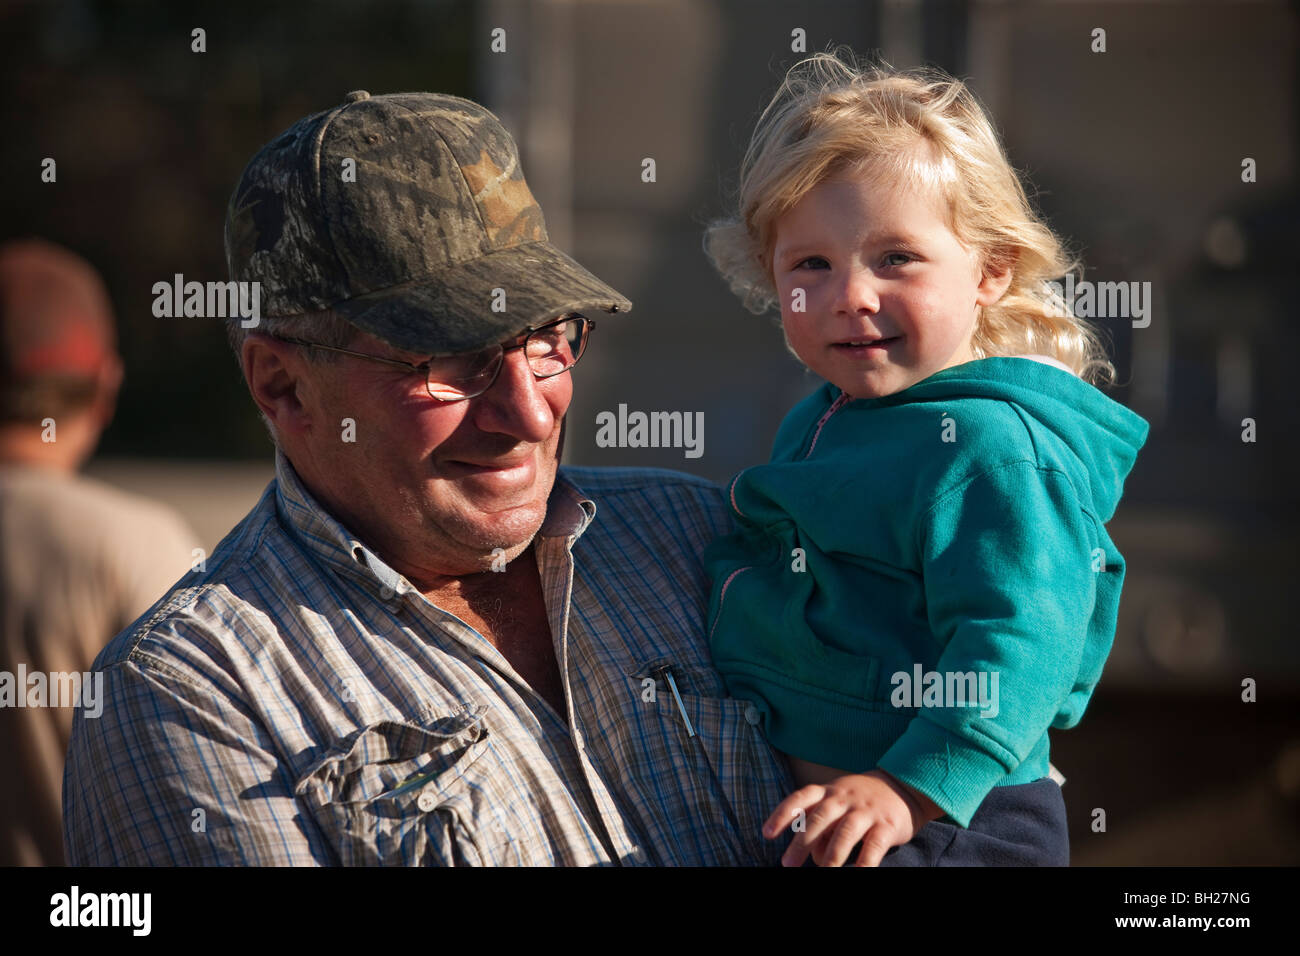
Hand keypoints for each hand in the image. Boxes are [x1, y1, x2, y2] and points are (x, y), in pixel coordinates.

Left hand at [762, 770, 941, 866]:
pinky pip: (873, 846)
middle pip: (819, 819)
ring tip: (823, 873)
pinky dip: (863, 863)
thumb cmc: (860, 800)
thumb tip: (809, 853)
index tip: (766, 833)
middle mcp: (845, 798)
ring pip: (845, 833)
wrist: (904, 787)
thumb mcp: (837, 800)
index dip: (782, 814)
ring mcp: (866, 811)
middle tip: (788, 864)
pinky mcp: (886, 825)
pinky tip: (856, 874)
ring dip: (831, 856)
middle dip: (801, 843)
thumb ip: (820, 822)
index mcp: (829, 791)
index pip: (801, 798)